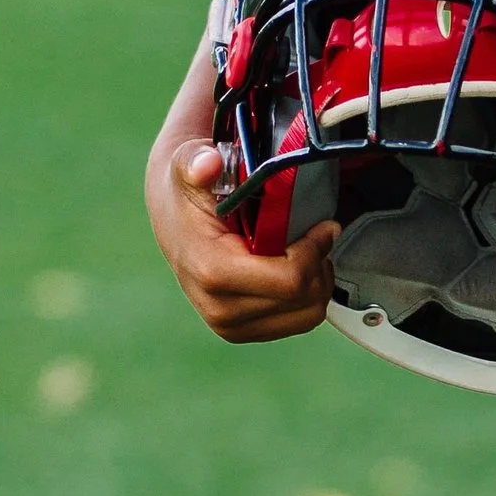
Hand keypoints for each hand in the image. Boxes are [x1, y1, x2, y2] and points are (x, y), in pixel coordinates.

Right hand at [148, 137, 334, 341]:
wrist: (173, 218)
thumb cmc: (189, 194)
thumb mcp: (190, 168)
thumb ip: (199, 163)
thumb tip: (207, 164)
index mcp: (213, 273)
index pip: (292, 280)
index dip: (315, 249)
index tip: (321, 225)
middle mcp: (220, 309)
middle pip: (306, 300)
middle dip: (318, 263)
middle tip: (312, 235)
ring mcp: (231, 325)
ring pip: (309, 315)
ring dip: (316, 281)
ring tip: (301, 251)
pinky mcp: (243, 332)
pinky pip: (299, 321)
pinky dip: (306, 296)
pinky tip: (292, 268)